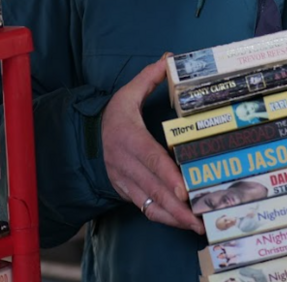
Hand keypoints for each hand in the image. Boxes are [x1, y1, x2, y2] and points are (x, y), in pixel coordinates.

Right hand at [101, 54, 204, 233]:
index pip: (150, 159)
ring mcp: (126, 182)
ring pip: (151, 204)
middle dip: (178, 206)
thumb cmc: (112, 117)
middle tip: (200, 218)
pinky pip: (146, 208)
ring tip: (197, 227)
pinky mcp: (127, 192)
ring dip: (174, 218)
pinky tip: (182, 224)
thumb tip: (169, 59)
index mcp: (129, 139)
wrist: (86, 140)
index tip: (183, 189)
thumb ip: (148, 78)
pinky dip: (164, 218)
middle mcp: (126, 164)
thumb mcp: (127, 94)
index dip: (167, 175)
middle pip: (154, 188)